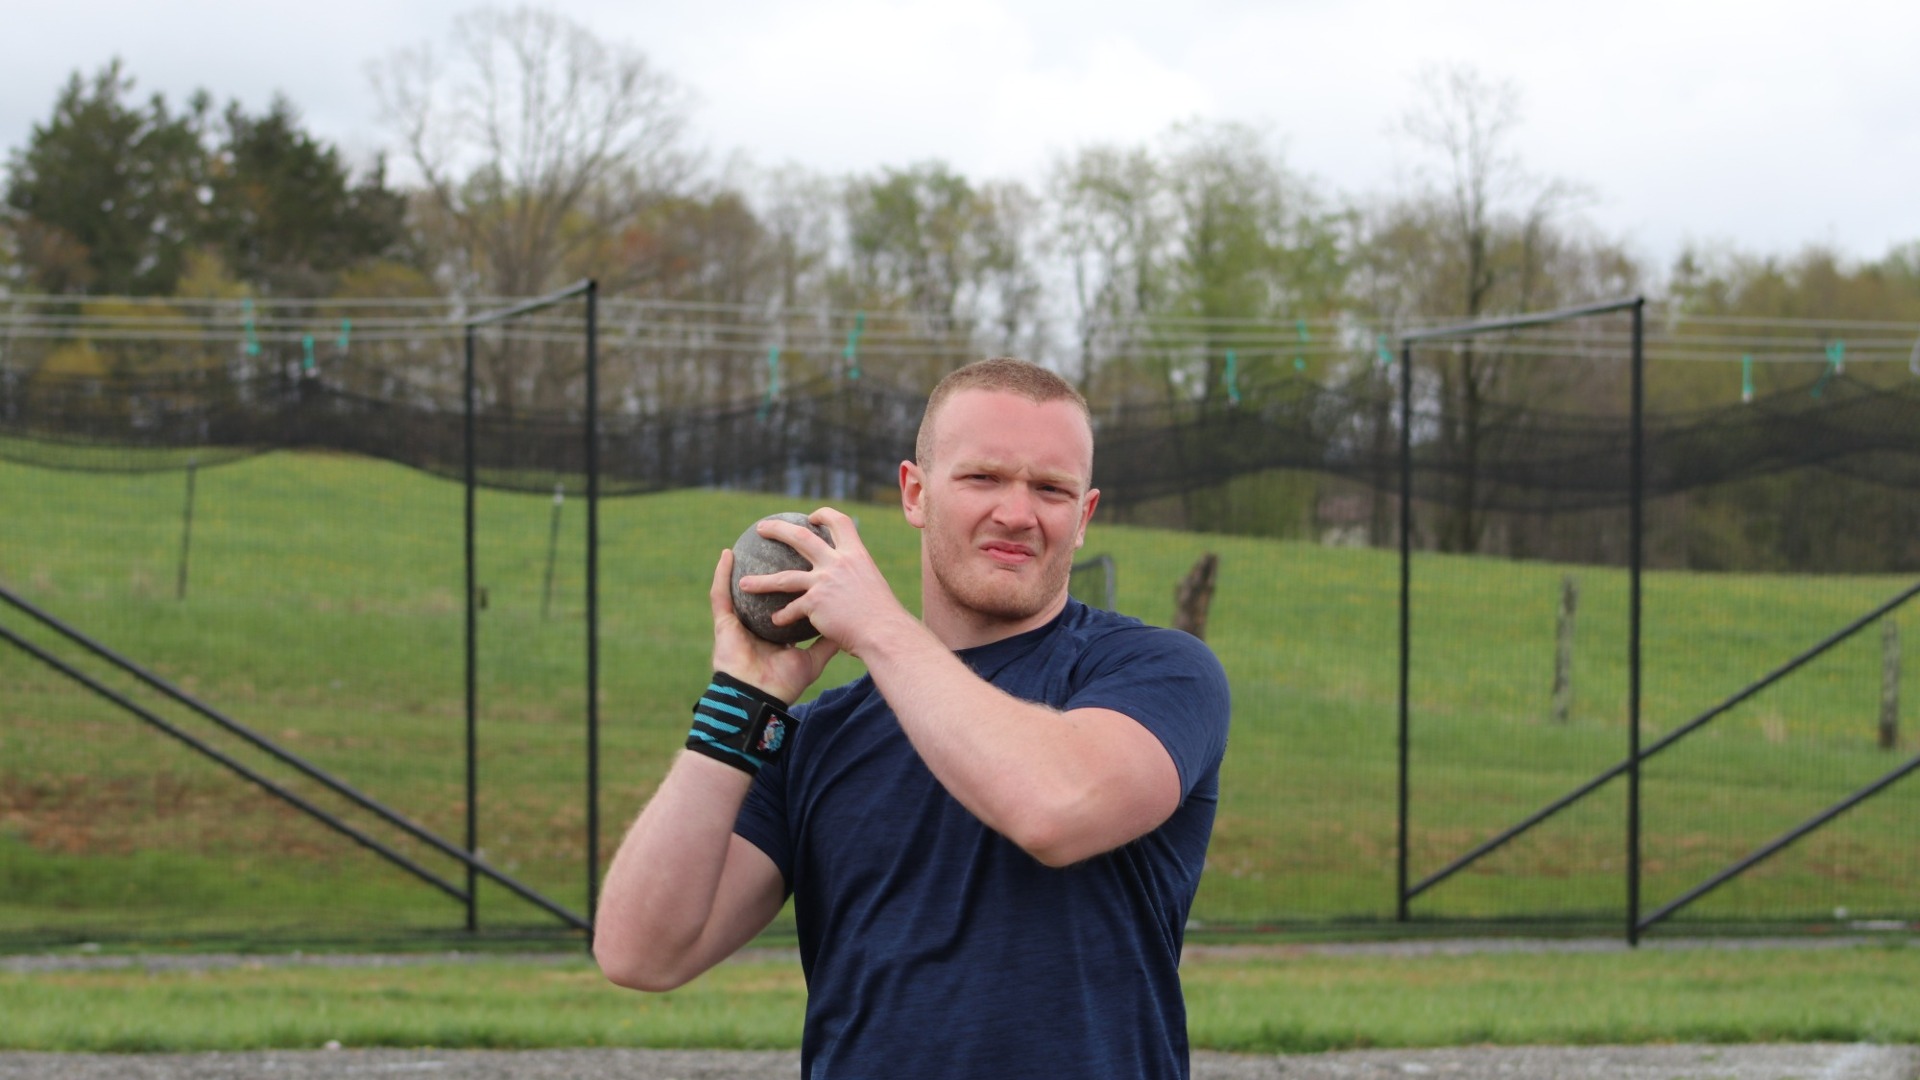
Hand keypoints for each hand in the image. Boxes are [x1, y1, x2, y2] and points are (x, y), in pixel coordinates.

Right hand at [710, 548, 838, 703]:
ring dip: (747, 560)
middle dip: (775, 559)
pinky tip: (727, 554)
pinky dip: (721, 574)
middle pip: (768, 585)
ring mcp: (740, 620)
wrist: (759, 699)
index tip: (808, 559)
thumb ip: (829, 639)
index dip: (795, 581)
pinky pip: (721, 594)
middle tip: (784, 536)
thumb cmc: (784, 683)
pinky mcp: (724, 623)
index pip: (788, 599)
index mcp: (779, 628)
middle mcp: (759, 620)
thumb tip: (851, 620)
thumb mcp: (814, 659)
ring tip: (753, 534)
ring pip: (742, 585)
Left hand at [737, 508, 914, 659]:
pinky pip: (792, 609)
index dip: (825, 515)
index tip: (812, 517)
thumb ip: (857, 580)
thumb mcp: (874, 587)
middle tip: (761, 528)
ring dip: (761, 581)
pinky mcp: (816, 603)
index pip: (840, 522)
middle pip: (801, 538)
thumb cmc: (883, 617)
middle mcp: (839, 563)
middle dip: (778, 529)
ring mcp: (825, 582)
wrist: (884, 633)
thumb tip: (851, 585)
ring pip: (785, 576)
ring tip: (743, 583)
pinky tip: (775, 621)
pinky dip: (783, 616)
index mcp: (856, 555)